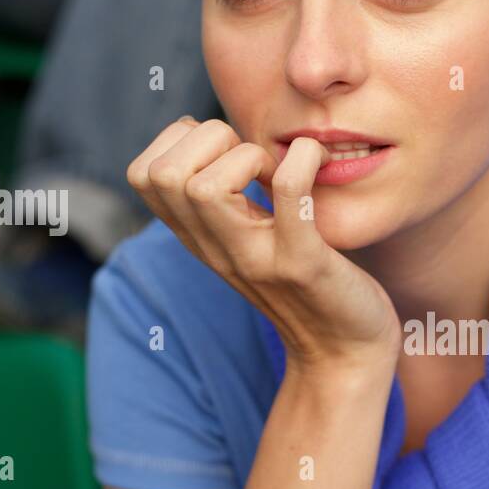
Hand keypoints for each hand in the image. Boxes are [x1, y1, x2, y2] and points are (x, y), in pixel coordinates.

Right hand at [127, 117, 401, 375]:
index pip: (142, 175)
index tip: (225, 152)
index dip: (179, 141)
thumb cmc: (308, 284)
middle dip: (209, 140)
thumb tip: (213, 133)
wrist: (345, 354)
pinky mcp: (302, 264)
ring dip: (246, 154)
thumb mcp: (248, 239)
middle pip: (164, 174)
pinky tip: (316, 161)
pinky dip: (302, 161)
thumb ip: (225, 198)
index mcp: (199, 240)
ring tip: (276, 170)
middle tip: (253, 160)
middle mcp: (216, 250)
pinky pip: (288, 193)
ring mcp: (255, 260)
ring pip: (204, 187)